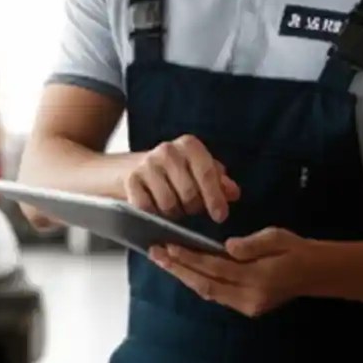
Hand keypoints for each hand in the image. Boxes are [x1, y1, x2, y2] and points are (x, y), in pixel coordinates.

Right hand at [124, 135, 239, 221]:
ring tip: (172, 207)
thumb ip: (218, 181)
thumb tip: (233, 192)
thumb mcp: (198, 171)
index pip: (207, 174)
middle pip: (189, 193)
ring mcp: (147, 164)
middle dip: (192, 208)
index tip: (220, 217)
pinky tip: (155, 209)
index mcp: (189, 146)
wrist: (129, 168)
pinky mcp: (131, 180)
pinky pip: (148, 208)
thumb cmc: (173, 171)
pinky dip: (154, 215)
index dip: (215, 198)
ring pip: (169, 204)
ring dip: (173, 213)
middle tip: (189, 207)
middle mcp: (168, 150)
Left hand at [149, 227, 310, 317]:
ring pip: (208, 293)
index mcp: (258, 277)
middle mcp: (249, 297)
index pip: (215, 267)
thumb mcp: (276, 236)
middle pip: (205, 284)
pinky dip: (199, 282)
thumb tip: (226, 246)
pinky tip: (185, 270)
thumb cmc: (294, 249)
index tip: (168, 245)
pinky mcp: (247, 308)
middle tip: (155, 253)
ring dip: (184, 277)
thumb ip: (251, 243)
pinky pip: (216, 295)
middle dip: (178, 269)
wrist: (314, 272)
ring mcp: (247, 306)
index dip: (189, 257)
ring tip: (164, 261)